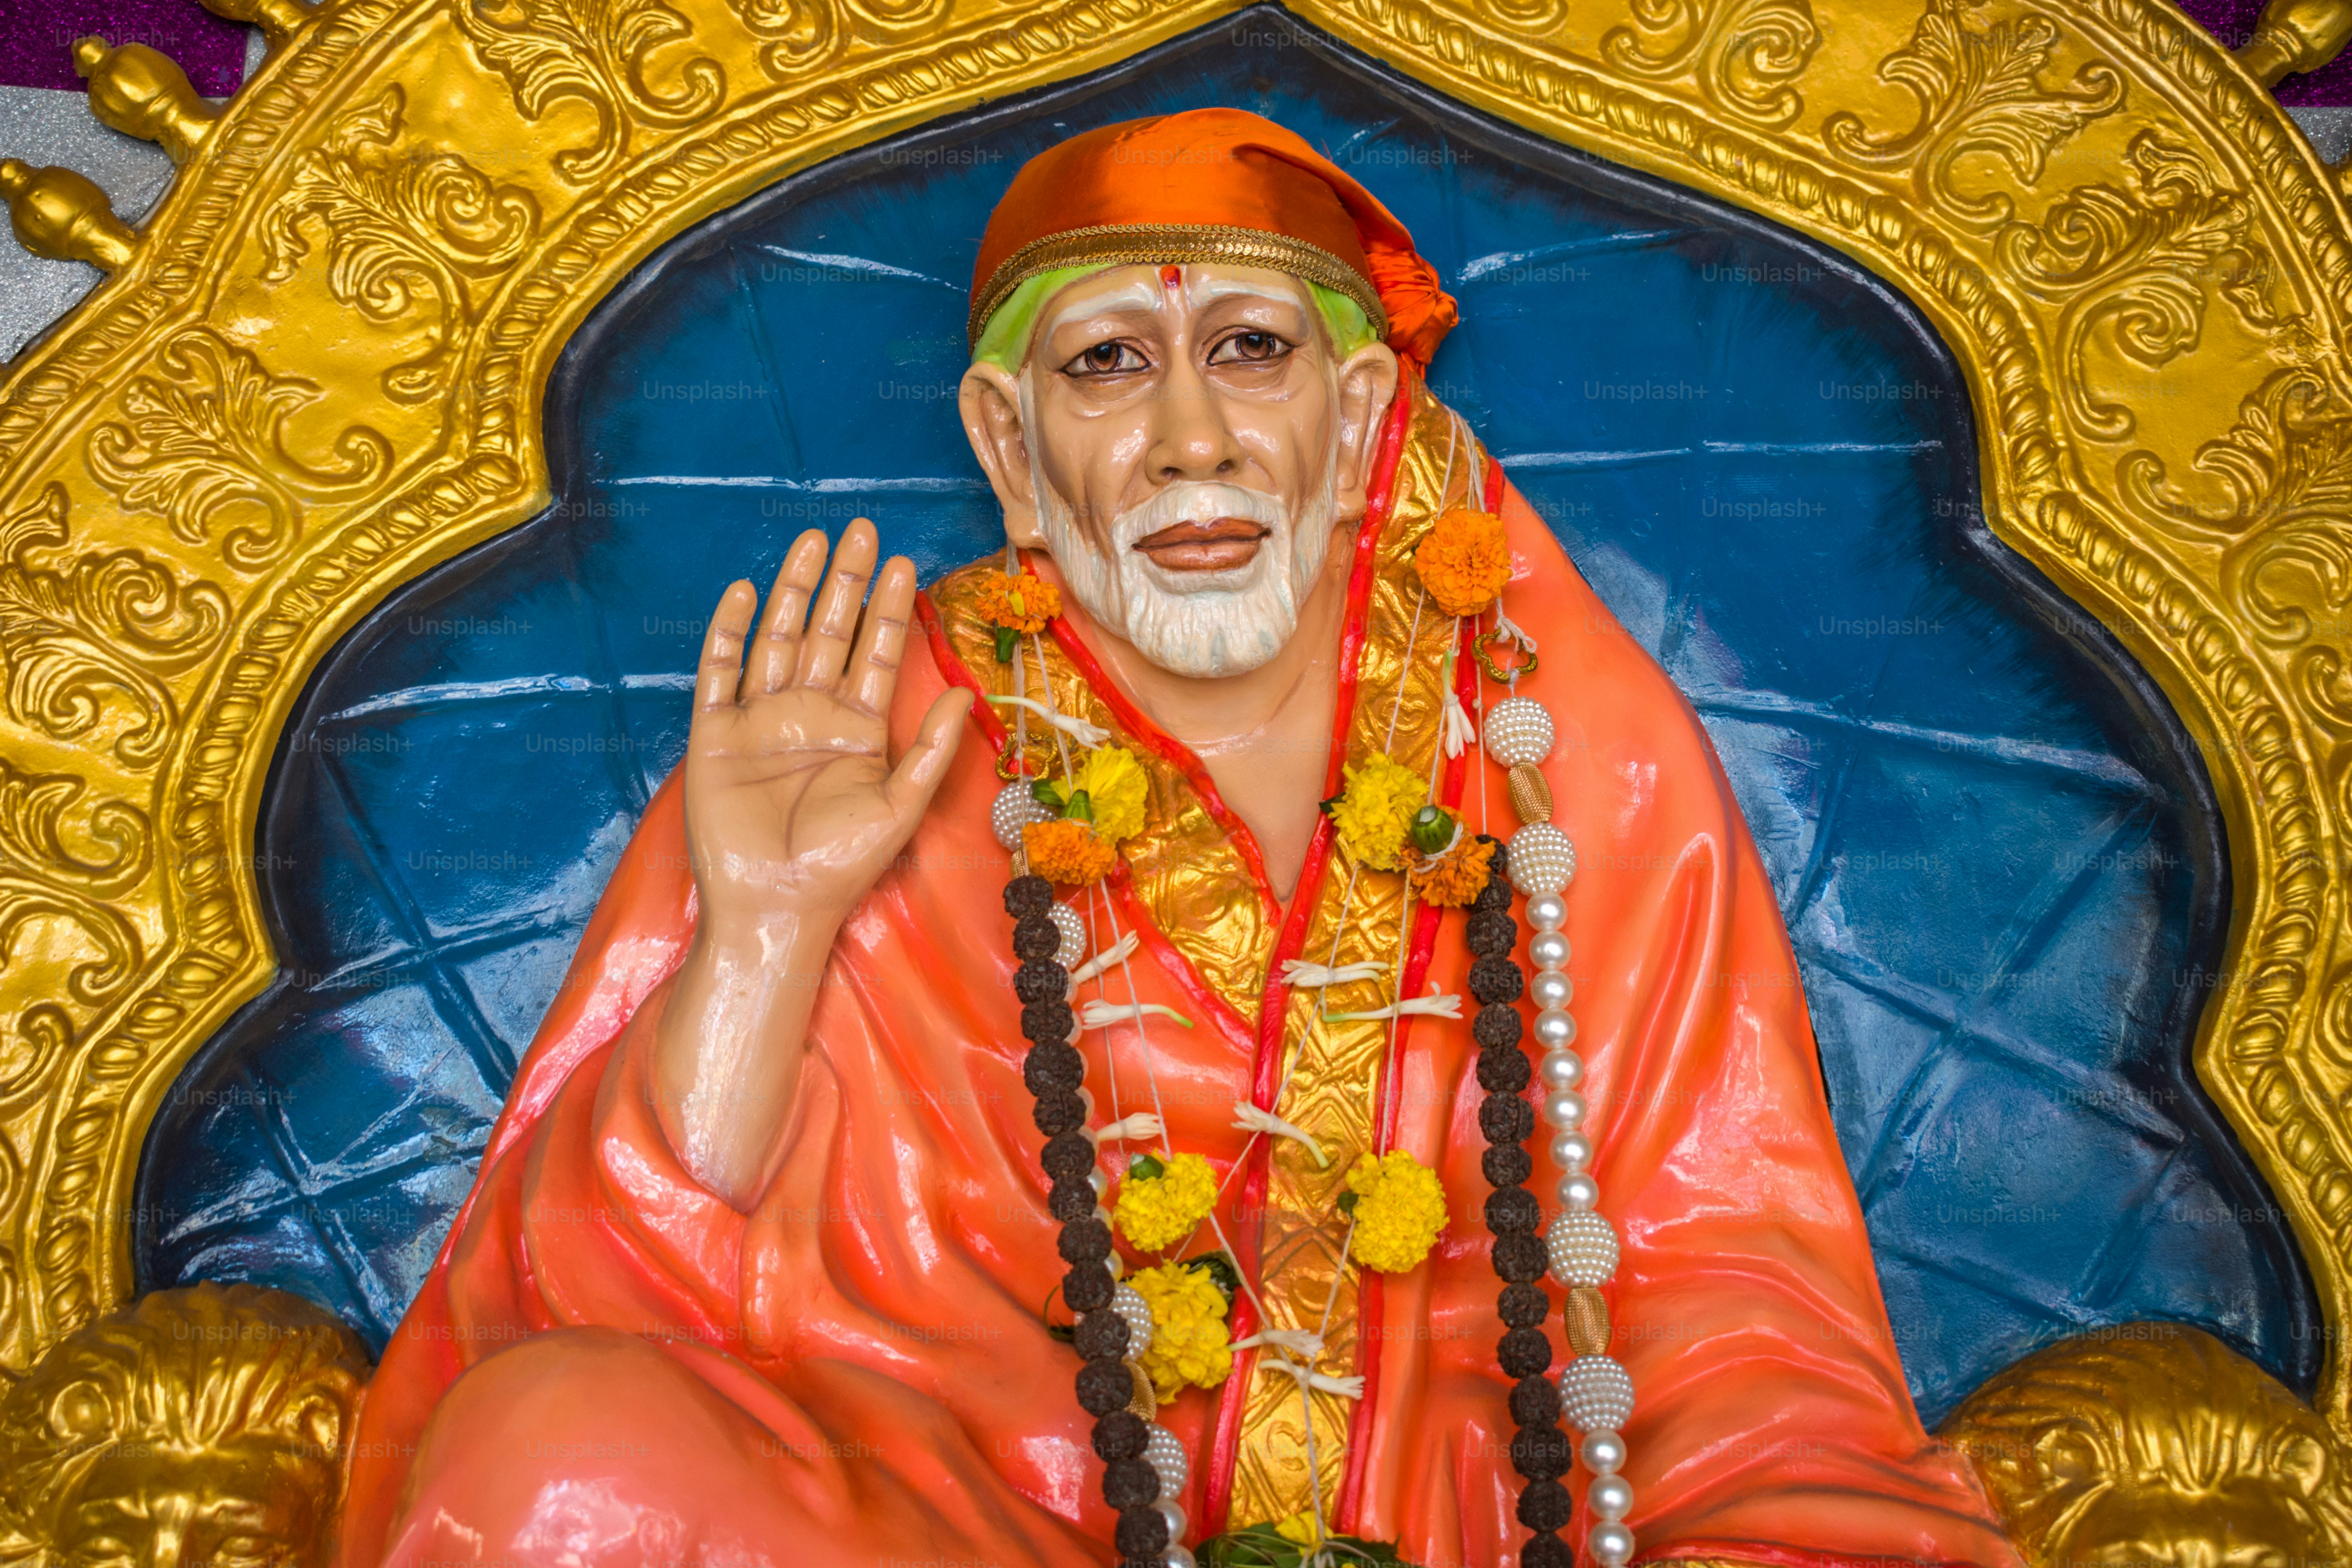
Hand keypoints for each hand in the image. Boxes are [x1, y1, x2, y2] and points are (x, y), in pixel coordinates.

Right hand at [682, 521, 970, 938]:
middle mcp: (810, 715)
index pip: (876, 653)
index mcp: (857, 729)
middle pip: (829, 631)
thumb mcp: (900, 808)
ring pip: (779, 638)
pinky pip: (720, 672)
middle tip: (860, 529)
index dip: (888, 608)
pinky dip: (731, 631)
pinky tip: (747, 593)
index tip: (902, 562)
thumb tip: (963, 691)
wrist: (775, 905)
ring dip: (794, 590)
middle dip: (844, 581)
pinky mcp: (716, 735)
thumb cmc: (840, 867)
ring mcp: (761, 721)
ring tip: (813, 540)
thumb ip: (931, 749)